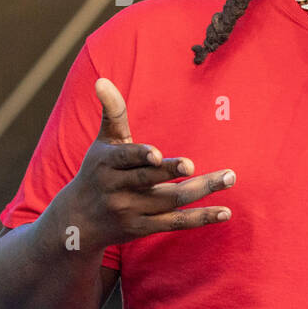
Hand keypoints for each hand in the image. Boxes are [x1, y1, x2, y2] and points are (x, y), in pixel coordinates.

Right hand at [69, 77, 235, 248]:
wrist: (78, 220)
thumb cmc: (97, 171)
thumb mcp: (102, 142)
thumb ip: (113, 113)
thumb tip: (102, 80)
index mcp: (106, 164)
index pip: (125, 159)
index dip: (140, 156)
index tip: (156, 154)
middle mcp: (116, 189)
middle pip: (149, 180)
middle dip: (170, 171)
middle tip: (193, 164)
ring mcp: (130, 211)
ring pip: (169, 201)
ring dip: (201, 190)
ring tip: (230, 177)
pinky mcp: (143, 229)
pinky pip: (175, 223)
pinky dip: (200, 218)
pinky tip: (225, 212)